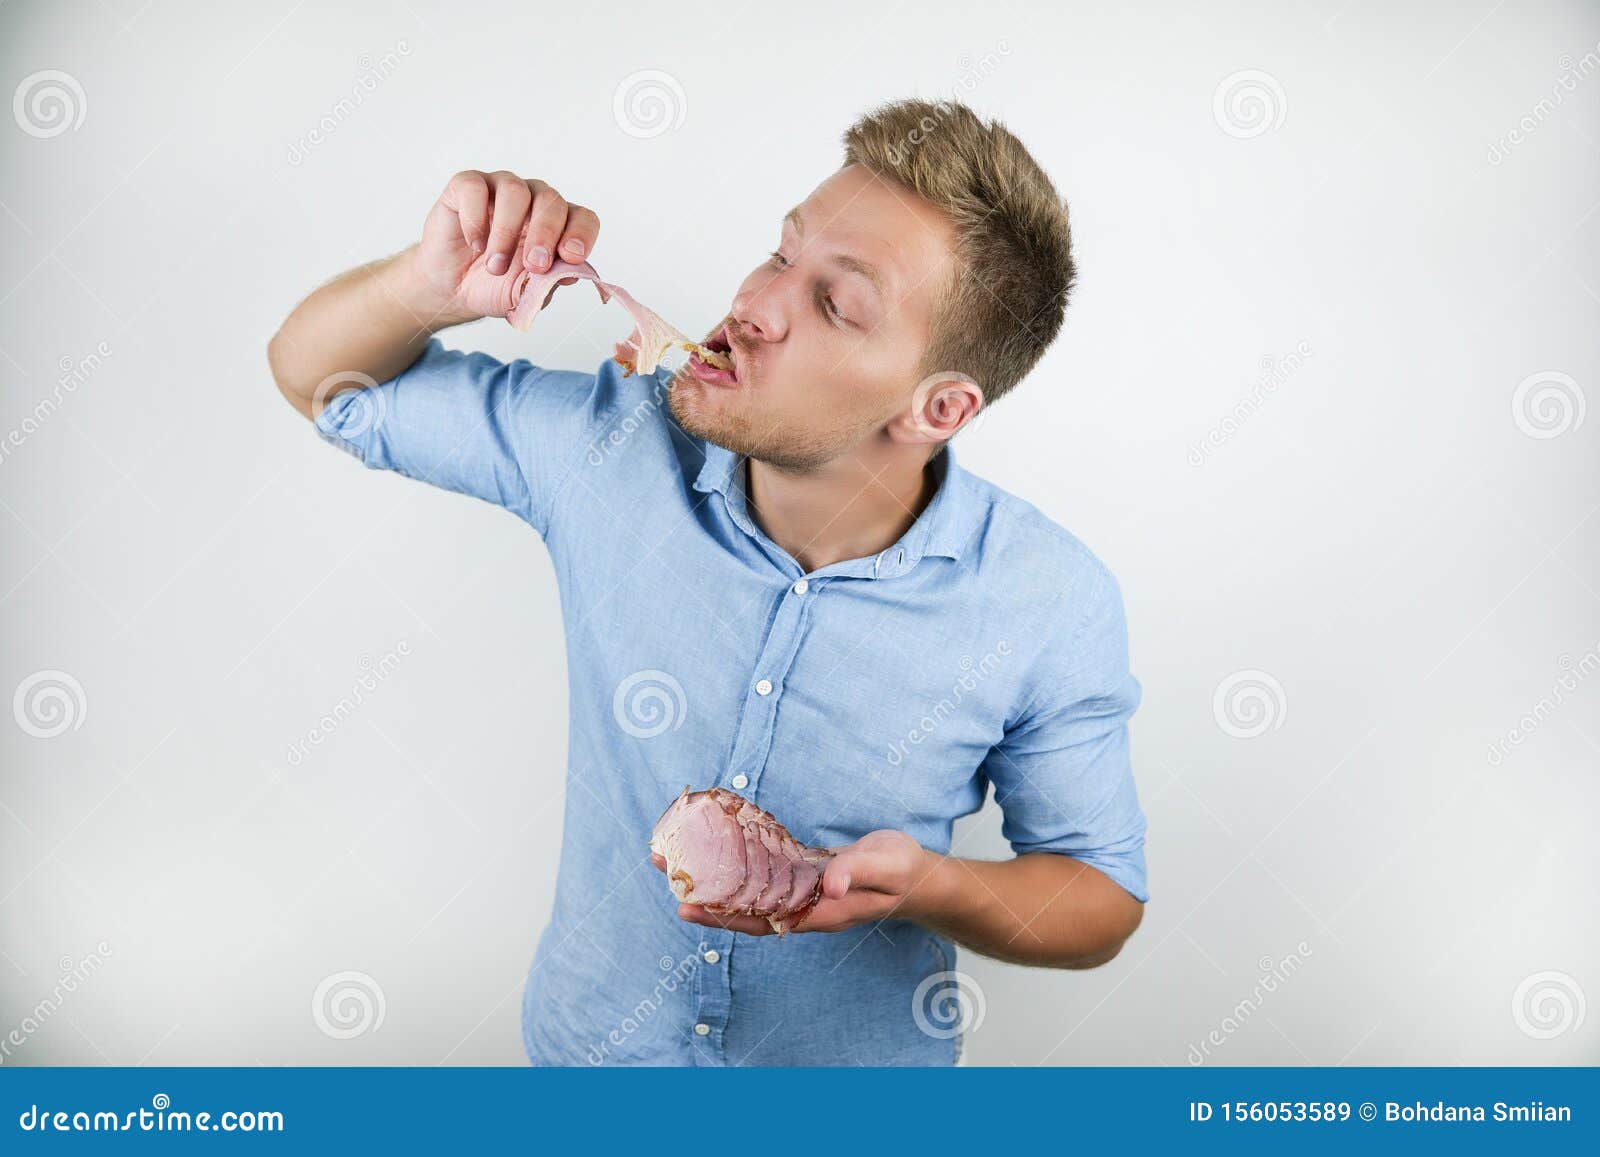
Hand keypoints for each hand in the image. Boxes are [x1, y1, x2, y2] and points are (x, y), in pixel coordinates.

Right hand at [408, 170, 600, 322]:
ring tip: (496, 265)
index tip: (571, 256)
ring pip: (515, 191)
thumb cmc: (494, 285)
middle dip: (546, 234)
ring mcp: (500, 189)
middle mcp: (532, 201)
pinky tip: (475, 244)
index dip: (581, 233)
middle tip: (535, 265)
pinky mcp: (466, 187)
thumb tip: (569, 273)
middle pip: (551, 201)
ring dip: (507, 232)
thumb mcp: (526, 293)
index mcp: (557, 225)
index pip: (582, 217)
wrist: (452, 290)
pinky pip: (475, 188)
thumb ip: (549, 282)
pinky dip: (475, 219)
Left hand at [651, 829, 936, 935]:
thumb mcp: (887, 866)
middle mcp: (803, 907)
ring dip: (713, 878)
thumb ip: (859, 871)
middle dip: (703, 895)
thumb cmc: (904, 872)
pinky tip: (716, 850)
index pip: (761, 920)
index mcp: (819, 912)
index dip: (723, 916)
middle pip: (744, 909)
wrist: (919, 878)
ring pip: (749, 892)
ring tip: (676, 858)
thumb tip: (829, 884)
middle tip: (664, 869)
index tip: (687, 908)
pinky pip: (763, 876)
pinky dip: (737, 865)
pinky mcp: (804, 877)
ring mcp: (801, 893)